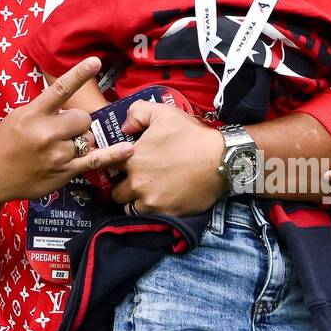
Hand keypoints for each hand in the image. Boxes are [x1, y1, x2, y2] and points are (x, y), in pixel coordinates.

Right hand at [0, 57, 135, 206]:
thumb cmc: (6, 141)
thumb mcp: (19, 116)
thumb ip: (45, 108)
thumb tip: (69, 103)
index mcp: (33, 113)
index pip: (60, 89)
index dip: (79, 74)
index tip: (95, 61)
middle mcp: (46, 132)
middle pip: (83, 118)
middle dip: (78, 122)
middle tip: (62, 130)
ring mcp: (57, 154)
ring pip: (87, 138)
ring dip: (80, 140)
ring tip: (60, 148)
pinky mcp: (64, 172)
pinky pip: (95, 160)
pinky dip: (113, 154)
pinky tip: (128, 148)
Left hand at [111, 102, 225, 215]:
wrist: (222, 159)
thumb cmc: (191, 135)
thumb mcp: (163, 113)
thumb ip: (137, 113)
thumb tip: (124, 127)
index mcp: (132, 159)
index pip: (108, 166)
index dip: (112, 165)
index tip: (120, 166)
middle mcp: (137, 183)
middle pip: (116, 192)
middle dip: (122, 186)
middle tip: (134, 181)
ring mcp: (151, 201)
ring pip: (129, 208)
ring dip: (134, 202)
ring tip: (145, 193)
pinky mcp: (166, 214)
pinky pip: (148, 218)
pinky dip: (150, 212)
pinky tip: (159, 201)